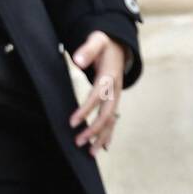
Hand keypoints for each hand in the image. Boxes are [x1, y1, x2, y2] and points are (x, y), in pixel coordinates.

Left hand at [68, 31, 125, 155]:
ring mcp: (117, 96)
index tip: (72, 122)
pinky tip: (104, 147)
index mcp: (110, 76)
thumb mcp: (97, 40)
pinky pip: (113, 119)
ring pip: (112, 120)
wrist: (120, 46)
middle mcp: (116, 89)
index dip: (86, 110)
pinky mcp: (115, 100)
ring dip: (102, 136)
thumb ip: (88, 50)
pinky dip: (109, 133)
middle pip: (107, 113)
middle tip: (79, 142)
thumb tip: (78, 62)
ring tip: (91, 153)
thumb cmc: (105, 44)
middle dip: (94, 129)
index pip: (97, 96)